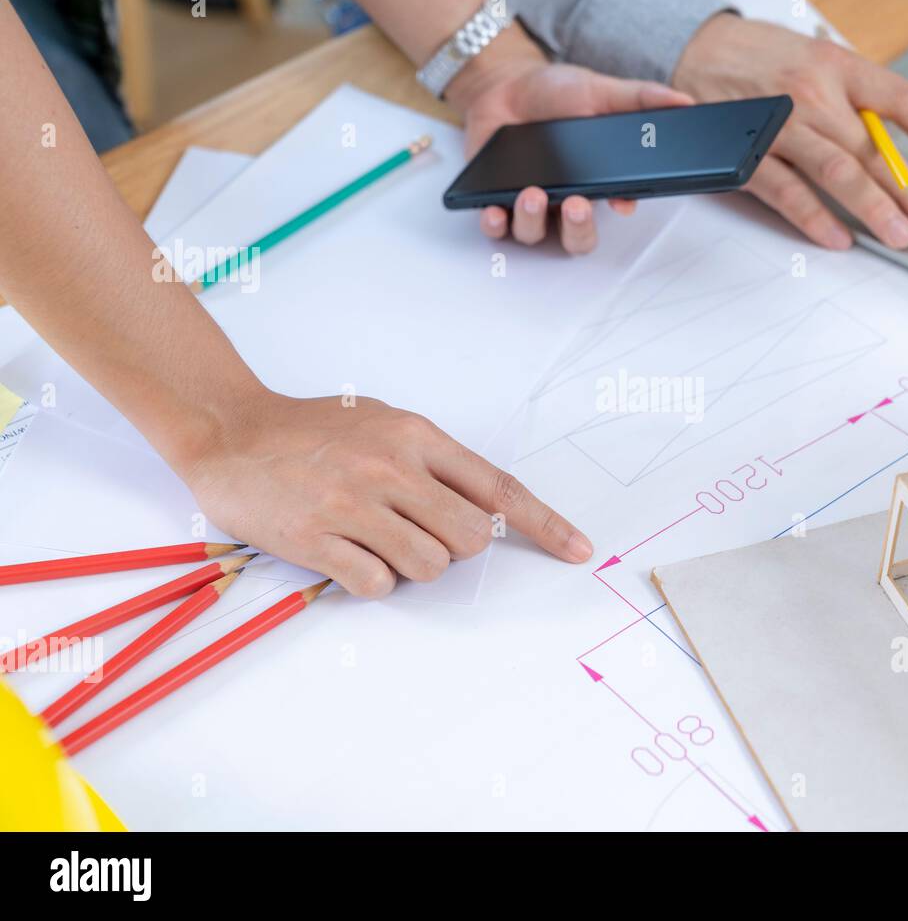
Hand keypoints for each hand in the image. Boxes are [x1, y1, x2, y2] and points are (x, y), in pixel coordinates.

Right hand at [179, 392, 592, 598]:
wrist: (230, 430)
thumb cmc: (314, 430)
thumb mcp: (385, 423)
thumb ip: (435, 460)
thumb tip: (485, 507)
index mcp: (416, 437)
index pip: (498, 488)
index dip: (545, 524)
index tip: (578, 550)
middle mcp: (391, 467)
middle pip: (470, 539)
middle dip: (457, 548)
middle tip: (419, 532)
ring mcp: (352, 503)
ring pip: (428, 566)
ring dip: (412, 566)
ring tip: (375, 539)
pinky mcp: (315, 538)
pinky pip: (377, 584)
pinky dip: (373, 581)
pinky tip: (348, 553)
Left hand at [449, 44, 692, 253]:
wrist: (504, 85)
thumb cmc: (553, 94)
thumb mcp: (599, 89)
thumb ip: (639, 98)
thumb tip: (685, 102)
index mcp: (594, 183)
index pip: (614, 209)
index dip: (620, 210)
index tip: (621, 203)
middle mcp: (564, 202)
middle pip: (578, 240)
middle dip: (580, 230)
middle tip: (578, 205)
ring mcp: (529, 206)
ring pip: (535, 236)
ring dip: (534, 221)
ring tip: (533, 193)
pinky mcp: (494, 202)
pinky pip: (495, 230)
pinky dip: (495, 225)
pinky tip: (495, 211)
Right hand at [674, 15, 907, 249]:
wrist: (696, 52)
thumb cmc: (760, 59)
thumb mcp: (816, 58)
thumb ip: (852, 97)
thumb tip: (892, 145)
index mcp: (837, 67)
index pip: (898, 97)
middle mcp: (813, 95)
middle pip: (873, 147)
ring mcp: (781, 127)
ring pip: (837, 171)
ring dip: (873, 207)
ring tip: (900, 235)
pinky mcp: (749, 156)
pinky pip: (788, 192)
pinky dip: (815, 218)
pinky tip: (840, 237)